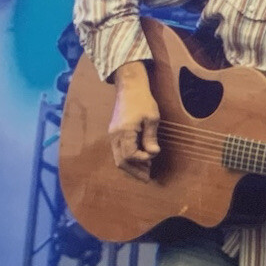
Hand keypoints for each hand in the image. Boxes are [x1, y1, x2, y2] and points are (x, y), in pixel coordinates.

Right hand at [109, 62, 160, 181]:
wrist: (129, 87)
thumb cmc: (143, 101)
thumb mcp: (152, 118)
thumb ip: (151, 137)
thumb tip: (152, 153)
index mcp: (124, 132)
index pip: (130, 155)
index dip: (142, 160)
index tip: (153, 156)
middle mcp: (115, 136)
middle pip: (121, 162)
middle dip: (135, 172)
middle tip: (148, 178)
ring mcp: (112, 135)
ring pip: (118, 159)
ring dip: (131, 167)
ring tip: (145, 171)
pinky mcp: (114, 133)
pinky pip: (118, 152)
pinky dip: (127, 159)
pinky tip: (139, 160)